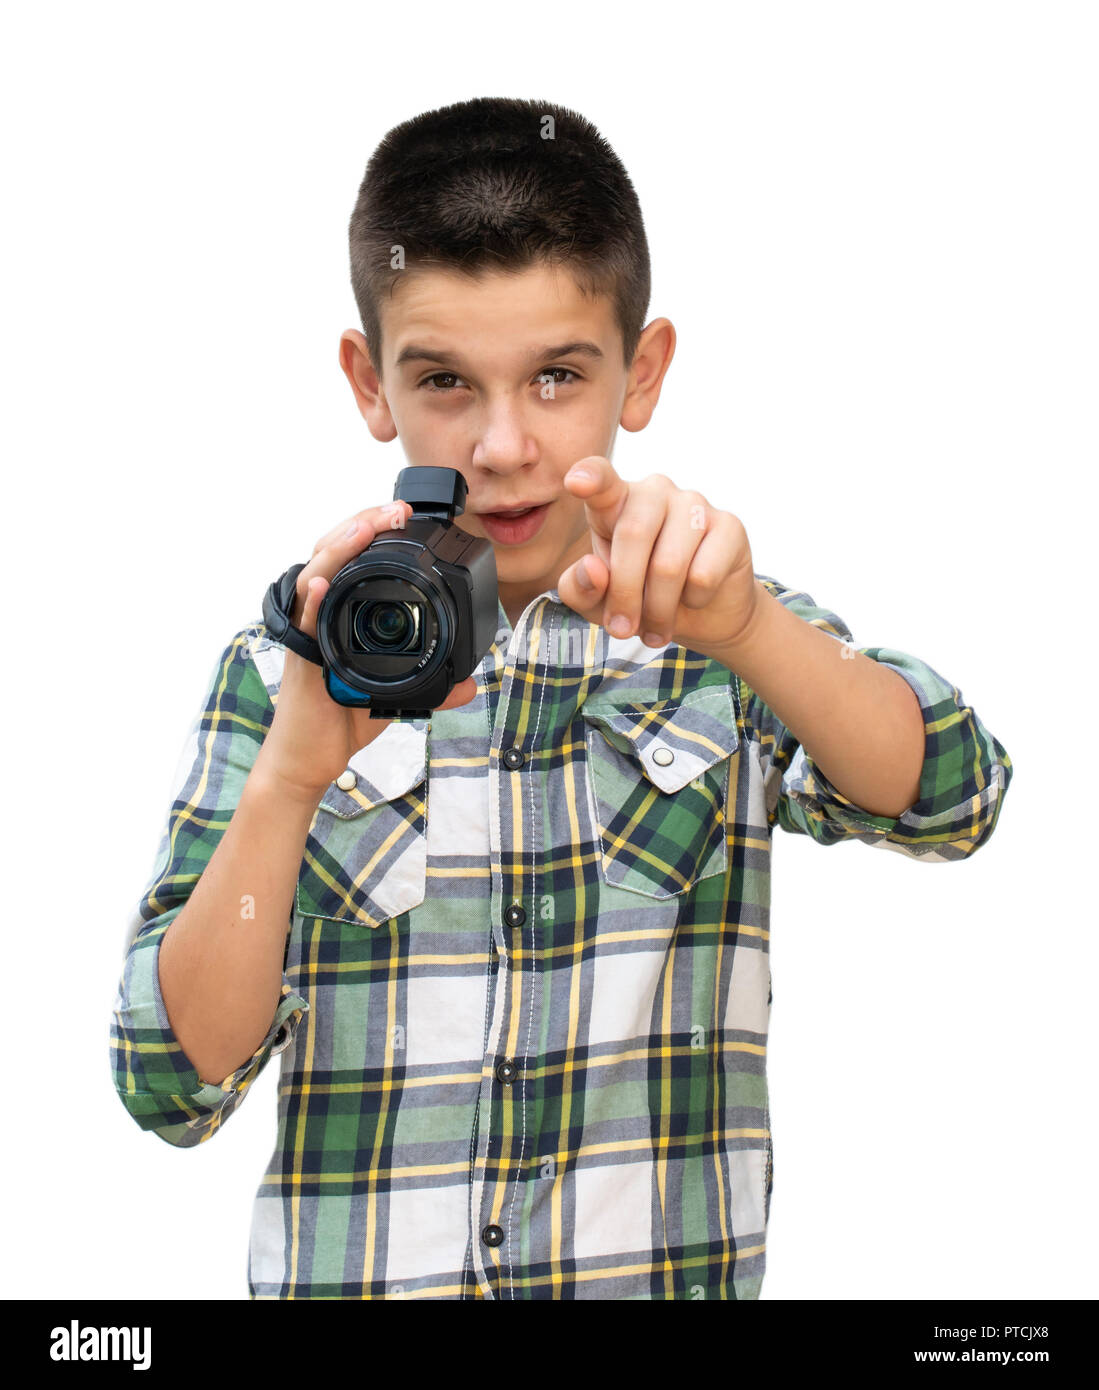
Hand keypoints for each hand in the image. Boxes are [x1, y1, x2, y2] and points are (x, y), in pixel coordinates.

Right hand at [254, 499, 477, 802]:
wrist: (311, 759)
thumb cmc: (342, 720)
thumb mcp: (394, 696)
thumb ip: (431, 688)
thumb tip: (468, 684)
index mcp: (342, 614)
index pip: (353, 558)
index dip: (373, 530)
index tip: (405, 513)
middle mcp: (321, 615)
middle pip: (333, 553)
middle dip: (363, 524)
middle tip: (397, 508)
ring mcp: (308, 633)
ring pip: (316, 576)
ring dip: (340, 548)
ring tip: (366, 525)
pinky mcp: (302, 658)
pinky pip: (305, 623)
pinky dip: (314, 601)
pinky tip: (323, 583)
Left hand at [555, 456, 761, 656]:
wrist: (706, 614)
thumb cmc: (642, 599)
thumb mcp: (599, 602)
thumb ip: (580, 589)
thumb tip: (593, 569)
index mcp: (616, 501)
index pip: (601, 480)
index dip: (591, 478)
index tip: (575, 482)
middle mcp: (655, 491)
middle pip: (633, 536)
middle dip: (625, 594)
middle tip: (622, 629)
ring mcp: (694, 503)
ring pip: (668, 564)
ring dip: (658, 609)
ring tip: (658, 626)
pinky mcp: (729, 525)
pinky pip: (703, 575)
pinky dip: (694, 600)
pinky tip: (695, 597)